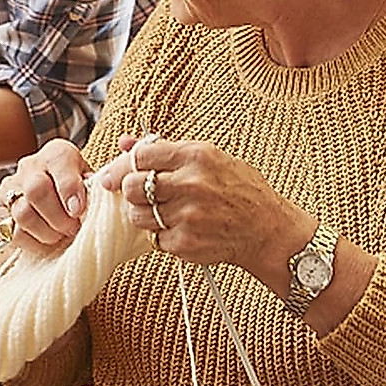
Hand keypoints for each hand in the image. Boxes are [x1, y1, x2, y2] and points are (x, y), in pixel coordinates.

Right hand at [0, 139, 91, 249]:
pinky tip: (44, 240)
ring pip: (22, 213)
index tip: (78, 210)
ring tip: (59, 236)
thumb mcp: (92, 185)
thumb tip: (97, 197)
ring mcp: (9, 187)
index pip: (59, 162)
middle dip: (58, 217)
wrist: (56, 201)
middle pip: (36, 189)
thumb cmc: (79, 195)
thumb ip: (95, 189)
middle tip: (72, 229)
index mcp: (56, 154)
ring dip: (46, 232)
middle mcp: (30, 166)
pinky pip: (11, 231)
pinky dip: (31, 242)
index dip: (69, 188)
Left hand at [97, 134, 313, 281]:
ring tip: (165, 213)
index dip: (125, 165)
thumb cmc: (239, 190)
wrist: (267, 230)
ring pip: (137, 216)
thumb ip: (165, 151)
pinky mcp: (186, 243)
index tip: (118, 174)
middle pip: (131, 187)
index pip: (140, 156)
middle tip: (144, 195)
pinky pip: (154, 239)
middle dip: (132, 192)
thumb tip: (124, 142)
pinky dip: (162, 236)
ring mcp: (188, 216)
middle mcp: (191, 184)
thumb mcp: (209, 158)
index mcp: (197, 156)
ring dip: (144, 215)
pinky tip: (182, 229)